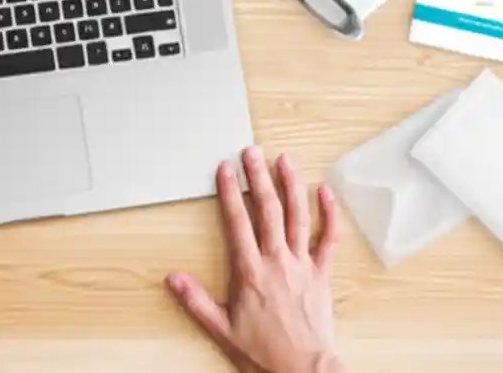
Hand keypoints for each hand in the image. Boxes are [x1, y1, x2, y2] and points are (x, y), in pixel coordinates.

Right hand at [166, 147, 341, 372]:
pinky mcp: (322, 274)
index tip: (225, 169)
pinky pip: (329, 239)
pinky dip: (329, 214)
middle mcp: (277, 261)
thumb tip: (173, 278)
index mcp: (250, 272)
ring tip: (285, 160)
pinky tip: (325, 192)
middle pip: (267, 210)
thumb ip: (196, 301)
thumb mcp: (221, 329)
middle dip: (258, 177)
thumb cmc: (263, 352)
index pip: (237, 222)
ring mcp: (302, 265)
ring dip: (291, 185)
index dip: (229, 192)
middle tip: (251, 152)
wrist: (302, 369)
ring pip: (298, 216)